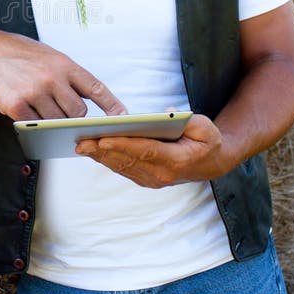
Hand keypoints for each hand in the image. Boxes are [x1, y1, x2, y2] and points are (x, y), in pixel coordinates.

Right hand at [0, 29, 125, 120]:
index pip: (95, 87)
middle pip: (78, 112)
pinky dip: (33, 122)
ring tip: (39, 105)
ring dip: (52, 119)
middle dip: (73, 116)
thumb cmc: (19, 55)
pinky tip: (26, 109)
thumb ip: (67, 75)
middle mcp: (52, 77)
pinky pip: (36, 125)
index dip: (112, 104)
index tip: (123, 116)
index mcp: (63, 63)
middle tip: (60, 109)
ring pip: (57, 121)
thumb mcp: (48, 56)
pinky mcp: (17, 106)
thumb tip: (88, 99)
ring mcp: (34, 92)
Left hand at [75, 114, 230, 187]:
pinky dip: (107, 161)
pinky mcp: (147, 180)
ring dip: (100, 157)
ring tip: (81, 145)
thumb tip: (167, 113)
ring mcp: (154, 180)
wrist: (212, 164)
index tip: (103, 139)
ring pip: (122, 167)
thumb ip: (189, 120)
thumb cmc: (207, 141)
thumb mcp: (206, 127)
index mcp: (176, 160)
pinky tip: (92, 151)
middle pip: (128, 160)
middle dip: (102, 151)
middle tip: (81, 142)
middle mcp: (163, 174)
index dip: (122, 145)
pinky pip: (124, 169)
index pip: (145, 151)